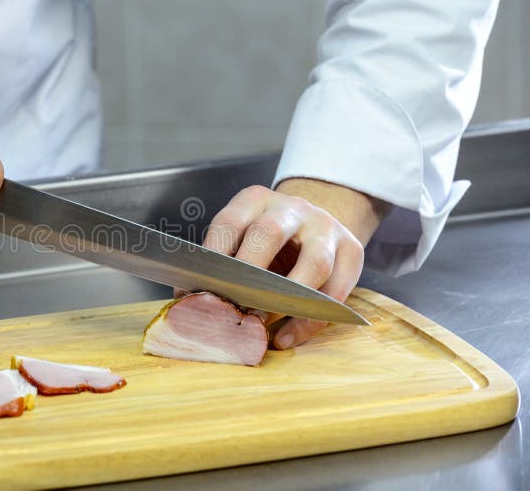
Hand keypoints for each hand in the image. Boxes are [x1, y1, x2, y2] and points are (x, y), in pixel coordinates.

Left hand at [201, 178, 389, 348]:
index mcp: (255, 200)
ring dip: (286, 302)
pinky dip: (309, 321)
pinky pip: (335, 291)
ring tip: (261, 326)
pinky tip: (286, 338)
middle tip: (233, 309)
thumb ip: (219, 263)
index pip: (229, 222)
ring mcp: (325, 227)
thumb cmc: (266, 240)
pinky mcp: (352, 250)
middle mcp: (292, 208)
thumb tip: (186, 301)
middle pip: (270, 234)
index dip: (212, 258)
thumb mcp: (240, 237)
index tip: (198, 292)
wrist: (314, 222)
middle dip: (249, 276)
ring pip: (314, 264)